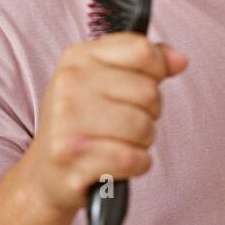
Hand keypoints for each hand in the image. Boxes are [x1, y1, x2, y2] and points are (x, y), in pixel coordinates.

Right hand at [21, 32, 187, 214]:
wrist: (45, 174)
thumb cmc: (82, 123)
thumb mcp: (103, 81)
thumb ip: (143, 63)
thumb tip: (180, 60)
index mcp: (77, 58)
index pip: (141, 50)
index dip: (156, 70)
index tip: (144, 85)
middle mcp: (68, 85)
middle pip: (148, 92)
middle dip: (149, 113)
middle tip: (126, 123)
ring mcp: (67, 123)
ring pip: (143, 127)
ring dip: (142, 141)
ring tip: (121, 142)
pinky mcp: (74, 159)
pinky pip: (133, 158)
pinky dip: (137, 164)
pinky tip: (119, 163)